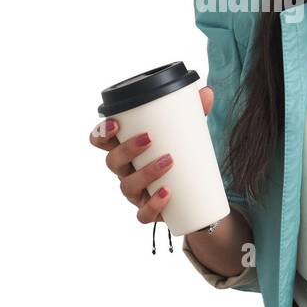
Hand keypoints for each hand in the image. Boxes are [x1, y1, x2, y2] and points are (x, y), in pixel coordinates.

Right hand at [88, 86, 214, 224]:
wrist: (195, 192)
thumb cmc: (180, 154)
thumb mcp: (187, 132)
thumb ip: (194, 111)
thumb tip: (206, 92)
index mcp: (126, 149)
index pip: (101, 141)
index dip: (100, 133)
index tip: (115, 124)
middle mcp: (124, 171)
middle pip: (112, 162)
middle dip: (127, 149)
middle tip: (149, 138)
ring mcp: (134, 193)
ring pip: (127, 186)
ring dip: (145, 173)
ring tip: (169, 161)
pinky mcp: (147, 211)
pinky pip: (143, 214)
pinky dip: (153, 204)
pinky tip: (166, 193)